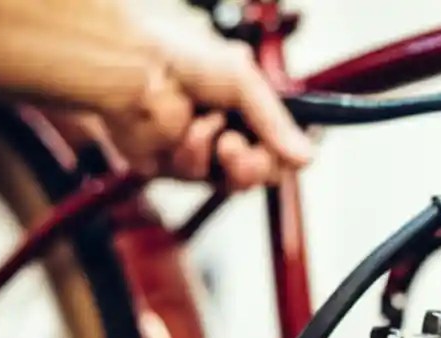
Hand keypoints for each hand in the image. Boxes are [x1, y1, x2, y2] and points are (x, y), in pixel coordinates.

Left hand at [96, 23, 311, 188]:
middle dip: (253, 166)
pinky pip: (191, 177)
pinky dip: (190, 155)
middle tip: (239, 151)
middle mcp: (218, 126)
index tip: (286, 154)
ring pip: (224, 180)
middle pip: (254, 171)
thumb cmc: (181, 56)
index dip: (282, 155)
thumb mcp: (245, 80)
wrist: (133, 67)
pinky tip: (182, 130)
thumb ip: (277, 122)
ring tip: (207, 127)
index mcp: (238, 102)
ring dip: (218, 155)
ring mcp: (192, 148)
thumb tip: (307, 157)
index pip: (274, 145)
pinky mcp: (165, 164)